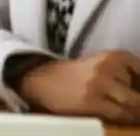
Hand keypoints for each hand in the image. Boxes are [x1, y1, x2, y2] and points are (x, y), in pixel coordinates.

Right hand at [18, 51, 139, 123]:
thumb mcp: (101, 65)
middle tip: (137, 105)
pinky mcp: (91, 101)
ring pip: (133, 102)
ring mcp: (98, 84)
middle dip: (139, 100)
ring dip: (136, 111)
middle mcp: (107, 67)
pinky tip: (122, 116)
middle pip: (139, 89)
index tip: (137, 89)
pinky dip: (125, 117)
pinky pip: (119, 113)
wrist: (43, 80)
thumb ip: (123, 73)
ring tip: (134, 114)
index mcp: (113, 55)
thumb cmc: (76, 75)